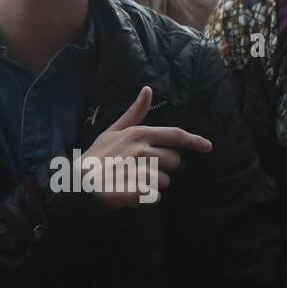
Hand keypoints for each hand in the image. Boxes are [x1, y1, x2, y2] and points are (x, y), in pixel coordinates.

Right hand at [80, 86, 212, 208]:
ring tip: (133, 180)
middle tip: (142, 169)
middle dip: (164, 168)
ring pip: (165, 181)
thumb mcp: (113, 130)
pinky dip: (147, 198)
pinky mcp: (136, 191)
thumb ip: (134, 112)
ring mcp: (138, 170)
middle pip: (174, 162)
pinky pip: (156, 197)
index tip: (208, 147)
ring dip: (154, 184)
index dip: (194, 140)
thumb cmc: (97, 156)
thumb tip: (148, 89)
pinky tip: (132, 192)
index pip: (174, 135)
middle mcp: (141, 150)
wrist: (78, 182)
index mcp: (138, 134)